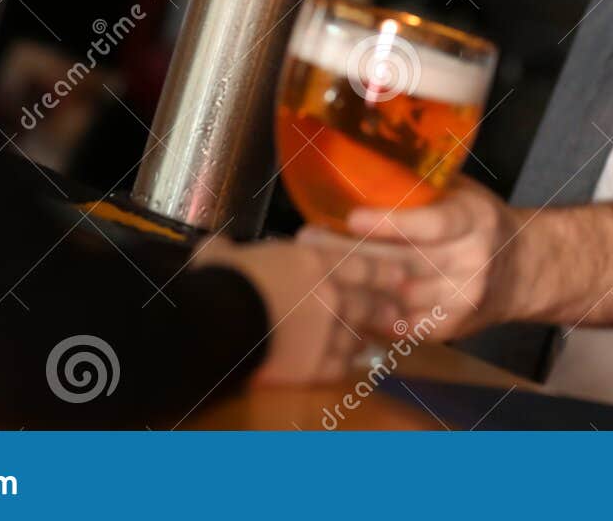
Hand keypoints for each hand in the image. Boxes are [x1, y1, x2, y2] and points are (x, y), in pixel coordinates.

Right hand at [190, 236, 400, 384]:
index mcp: (313, 264)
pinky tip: (349, 368)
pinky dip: (346, 367)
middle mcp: (329, 296)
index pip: (361, 267)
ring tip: (370, 343)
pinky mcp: (314, 366)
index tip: (399, 275)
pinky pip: (340, 367)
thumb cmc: (224, 281)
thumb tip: (212, 244)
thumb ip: (225, 250)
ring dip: (362, 339)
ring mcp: (326, 333)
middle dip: (381, 308)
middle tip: (394, 312)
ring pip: (356, 337)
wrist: (220, 323)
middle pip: (366, 303)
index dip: (382, 272)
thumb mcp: (223, 256)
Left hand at [297, 177, 522, 341]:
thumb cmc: (478, 221)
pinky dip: (370, 314)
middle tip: (308, 243)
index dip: (391, 223)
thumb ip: (424, 186)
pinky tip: (342, 301)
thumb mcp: (463, 193)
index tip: (351, 218)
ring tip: (313, 273)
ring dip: (355, 286)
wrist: (524, 268)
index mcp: (475, 219)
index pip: (432, 224)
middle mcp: (473, 261)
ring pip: (398, 297)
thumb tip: (362, 162)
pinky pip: (402, 326)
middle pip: (405, 263)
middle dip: (352, 255)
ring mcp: (463, 299)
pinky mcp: (451, 328)